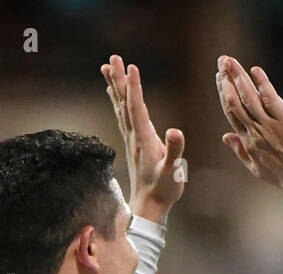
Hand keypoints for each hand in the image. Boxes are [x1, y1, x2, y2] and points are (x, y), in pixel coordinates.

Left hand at [100, 54, 184, 221]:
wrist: (150, 206)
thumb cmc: (164, 190)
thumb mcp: (173, 172)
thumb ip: (174, 151)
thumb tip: (175, 131)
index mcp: (144, 140)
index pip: (138, 108)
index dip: (134, 87)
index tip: (132, 67)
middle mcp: (134, 136)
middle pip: (124, 103)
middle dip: (119, 80)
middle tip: (113, 58)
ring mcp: (132, 139)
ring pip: (121, 107)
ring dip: (115, 86)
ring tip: (107, 67)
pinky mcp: (133, 142)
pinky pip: (122, 115)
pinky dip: (118, 100)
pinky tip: (114, 92)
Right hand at [215, 55, 282, 188]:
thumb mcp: (257, 169)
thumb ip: (240, 151)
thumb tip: (225, 136)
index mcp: (248, 142)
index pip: (231, 112)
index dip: (223, 93)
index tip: (219, 77)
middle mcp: (255, 131)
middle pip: (235, 101)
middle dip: (226, 79)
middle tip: (221, 60)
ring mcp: (270, 125)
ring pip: (248, 97)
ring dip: (238, 76)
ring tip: (229, 60)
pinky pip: (271, 98)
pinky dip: (262, 84)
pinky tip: (255, 70)